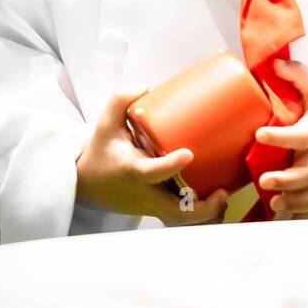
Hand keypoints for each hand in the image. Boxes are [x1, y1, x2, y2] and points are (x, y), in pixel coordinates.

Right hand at [76, 86, 227, 225]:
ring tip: (223, 200)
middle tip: (222, 193)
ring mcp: (150, 206)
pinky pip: (179, 217)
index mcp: (132, 171)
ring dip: (205, 216)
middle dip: (202, 210)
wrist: (83, 183)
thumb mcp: (104, 125)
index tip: (189, 154)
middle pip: (174, 213)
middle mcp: (143, 193)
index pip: (152, 172)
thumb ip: (120, 102)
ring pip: (180, 221)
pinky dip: (198, 214)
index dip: (171, 165)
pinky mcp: (154, 210)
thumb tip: (145, 87)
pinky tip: (215, 202)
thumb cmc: (98, 154)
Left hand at [255, 58, 307, 219]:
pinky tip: (277, 210)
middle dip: (287, 180)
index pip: (300, 135)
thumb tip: (274, 65)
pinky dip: (298, 210)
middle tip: (264, 179)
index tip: (259, 134)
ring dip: (292, 199)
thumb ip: (297, 75)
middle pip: (307, 173)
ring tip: (272, 200)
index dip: (281, 137)